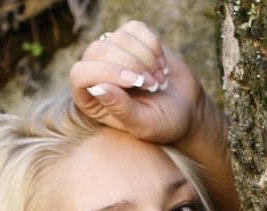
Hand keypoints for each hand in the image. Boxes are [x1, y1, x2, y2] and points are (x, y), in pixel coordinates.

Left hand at [69, 20, 205, 143]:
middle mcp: (96, 73)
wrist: (185, 111)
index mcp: (90, 99)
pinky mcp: (131, 39)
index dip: (106, 73)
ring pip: (119, 37)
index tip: (136, 83)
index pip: (80, 74)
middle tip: (152, 85)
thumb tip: (96, 88)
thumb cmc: (162, 124)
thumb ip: (120, 109)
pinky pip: (135, 29)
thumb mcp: (142, 124)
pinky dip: (153, 46)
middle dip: (130, 64)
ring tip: (159, 82)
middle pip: (97, 51)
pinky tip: (162, 66)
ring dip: (145, 59)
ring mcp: (113, 54)